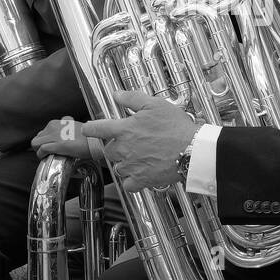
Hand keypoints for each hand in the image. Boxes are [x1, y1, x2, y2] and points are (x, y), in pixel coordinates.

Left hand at [32, 117, 93, 160]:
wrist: (95, 141)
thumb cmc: (87, 136)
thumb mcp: (74, 126)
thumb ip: (66, 127)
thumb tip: (63, 132)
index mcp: (57, 122)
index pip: (43, 131)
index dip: (44, 140)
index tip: (49, 146)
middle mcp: (53, 127)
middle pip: (37, 137)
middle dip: (40, 145)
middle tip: (47, 152)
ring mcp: (54, 136)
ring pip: (35, 143)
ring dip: (39, 150)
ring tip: (46, 155)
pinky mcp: (57, 145)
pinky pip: (41, 150)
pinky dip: (41, 155)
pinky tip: (46, 158)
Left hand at [83, 90, 198, 192]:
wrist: (192, 149)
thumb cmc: (176, 126)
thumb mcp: (155, 104)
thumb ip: (132, 99)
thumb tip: (116, 95)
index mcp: (125, 129)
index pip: (97, 129)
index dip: (90, 129)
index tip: (87, 130)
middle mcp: (124, 149)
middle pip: (108, 151)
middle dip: (116, 147)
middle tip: (132, 143)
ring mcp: (131, 166)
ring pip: (118, 167)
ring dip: (124, 163)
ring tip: (139, 158)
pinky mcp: (141, 180)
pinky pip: (128, 184)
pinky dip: (131, 180)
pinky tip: (140, 174)